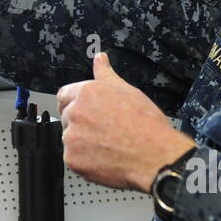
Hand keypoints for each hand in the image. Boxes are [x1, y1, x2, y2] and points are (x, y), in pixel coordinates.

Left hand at [57, 52, 196, 192]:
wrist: (155, 156)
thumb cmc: (146, 125)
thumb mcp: (127, 91)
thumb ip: (106, 74)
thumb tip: (100, 59)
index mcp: (86, 93)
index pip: (64, 94)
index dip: (73, 102)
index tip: (83, 111)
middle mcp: (75, 113)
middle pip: (68, 117)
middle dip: (81, 123)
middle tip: (103, 130)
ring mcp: (72, 137)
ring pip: (71, 139)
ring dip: (83, 143)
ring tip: (108, 145)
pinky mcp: (73, 159)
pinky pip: (74, 159)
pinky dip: (85, 161)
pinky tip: (104, 157)